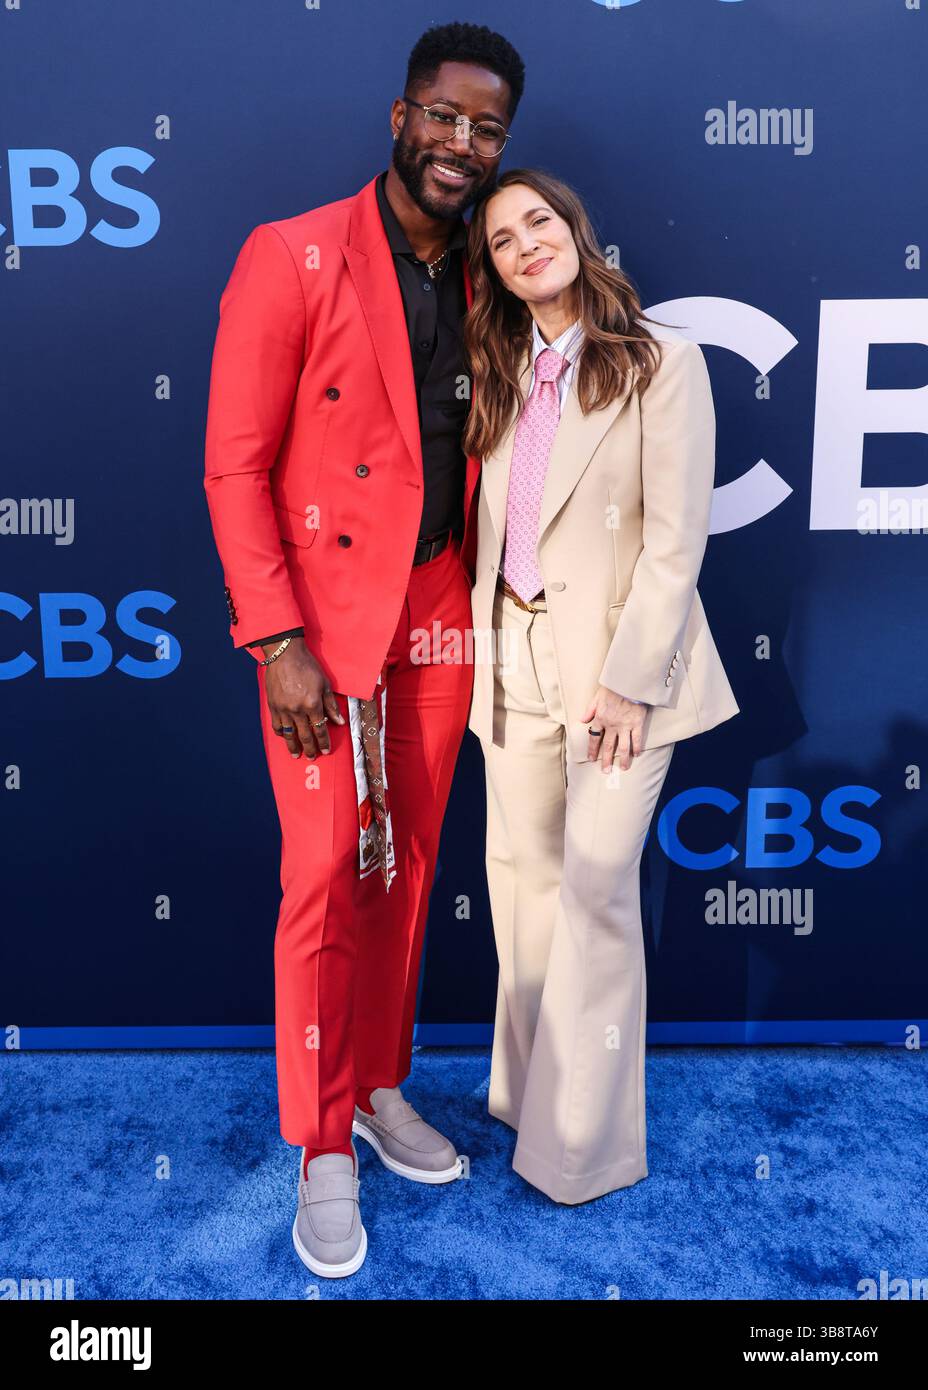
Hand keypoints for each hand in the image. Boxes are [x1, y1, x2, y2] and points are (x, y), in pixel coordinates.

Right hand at [263, 637, 344, 758]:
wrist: (284, 655)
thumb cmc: (307, 666)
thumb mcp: (325, 684)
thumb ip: (331, 705)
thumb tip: (339, 722)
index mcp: (313, 704)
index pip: (320, 729)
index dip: (323, 742)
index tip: (325, 751)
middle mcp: (298, 710)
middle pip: (305, 735)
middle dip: (310, 748)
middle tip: (312, 757)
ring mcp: (283, 709)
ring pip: (289, 734)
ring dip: (293, 747)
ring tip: (296, 755)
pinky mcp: (273, 706)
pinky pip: (277, 725)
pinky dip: (281, 734)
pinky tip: (285, 738)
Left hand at [581, 685, 648, 772]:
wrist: (629, 681)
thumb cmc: (613, 687)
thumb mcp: (596, 697)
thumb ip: (589, 710)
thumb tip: (582, 720)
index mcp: (601, 718)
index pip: (594, 738)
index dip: (592, 749)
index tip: (591, 759)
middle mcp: (612, 725)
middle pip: (608, 746)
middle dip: (606, 760)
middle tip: (605, 771)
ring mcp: (625, 726)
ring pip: (623, 747)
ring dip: (623, 759)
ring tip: (623, 768)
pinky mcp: (637, 723)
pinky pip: (637, 739)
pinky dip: (637, 748)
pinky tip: (637, 754)